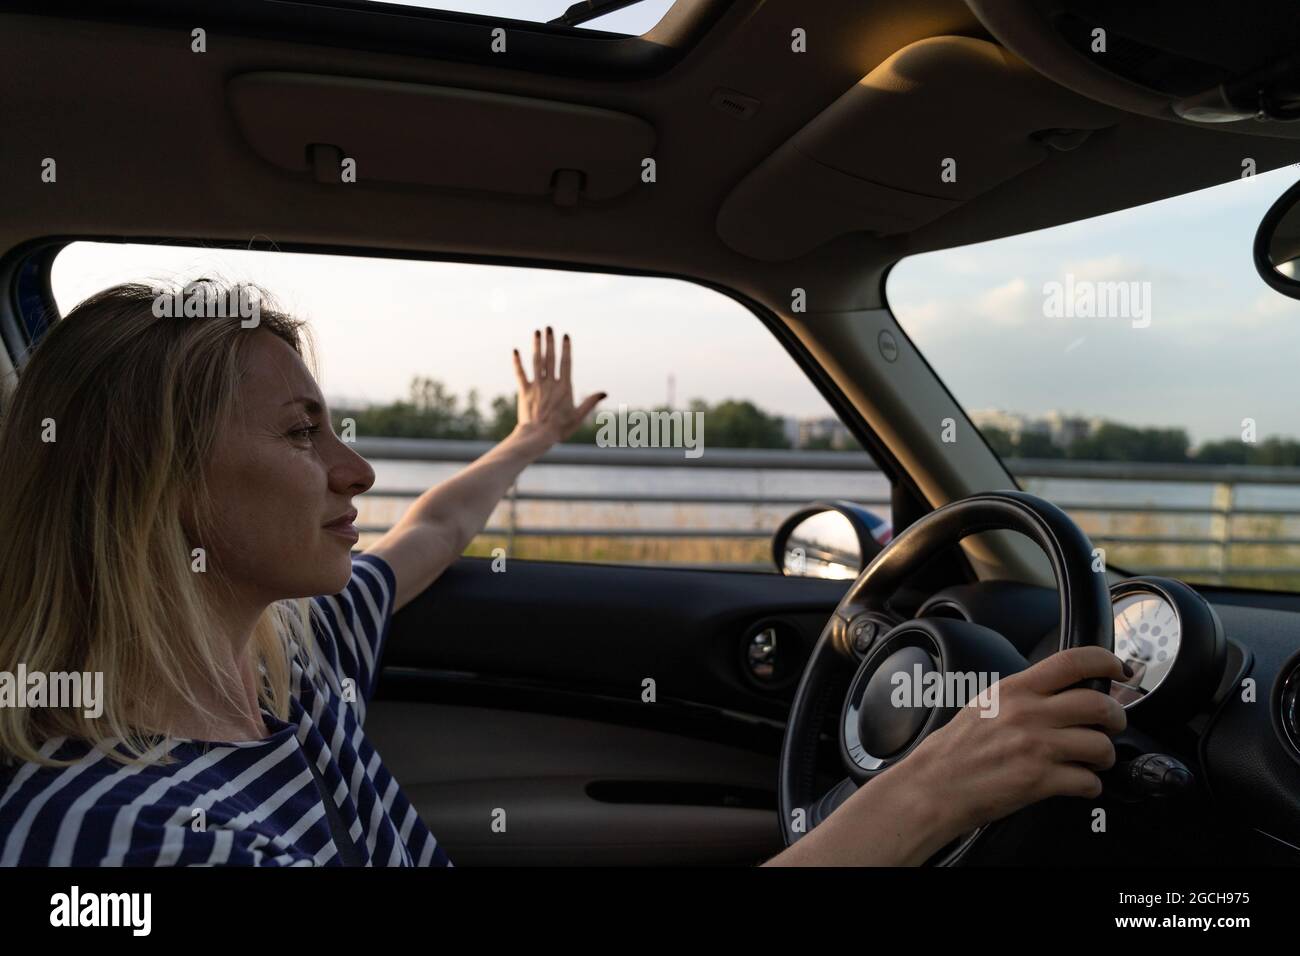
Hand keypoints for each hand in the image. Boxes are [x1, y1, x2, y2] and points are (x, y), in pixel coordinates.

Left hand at [511, 327, 604, 447]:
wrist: (537, 436)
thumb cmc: (559, 429)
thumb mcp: (578, 417)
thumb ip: (590, 402)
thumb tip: (605, 392)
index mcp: (564, 388)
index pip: (566, 363)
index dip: (566, 348)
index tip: (566, 335)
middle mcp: (550, 383)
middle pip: (550, 358)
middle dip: (550, 341)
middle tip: (549, 327)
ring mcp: (536, 386)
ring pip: (536, 362)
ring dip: (536, 346)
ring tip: (537, 332)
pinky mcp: (524, 391)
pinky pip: (520, 374)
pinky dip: (517, 362)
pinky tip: (515, 350)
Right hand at [892, 645, 1128, 841]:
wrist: (934, 784)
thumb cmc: (956, 748)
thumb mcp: (986, 703)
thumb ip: (1024, 694)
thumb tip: (1062, 691)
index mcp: (1016, 689)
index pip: (1073, 661)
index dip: (1106, 661)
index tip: (1118, 669)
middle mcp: (1029, 714)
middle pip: (1100, 704)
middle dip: (1116, 718)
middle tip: (1111, 725)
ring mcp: (1037, 747)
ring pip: (1101, 746)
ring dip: (1105, 756)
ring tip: (1093, 761)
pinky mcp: (1040, 781)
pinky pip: (1089, 782)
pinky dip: (1090, 786)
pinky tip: (1077, 783)